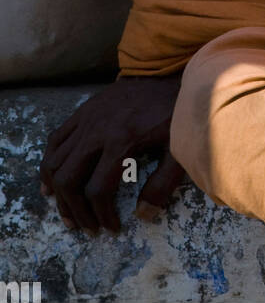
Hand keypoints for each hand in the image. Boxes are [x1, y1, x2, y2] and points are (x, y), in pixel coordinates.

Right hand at [39, 75, 185, 235]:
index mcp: (121, 141)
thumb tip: (143, 215)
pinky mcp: (83, 110)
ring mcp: (87, 118)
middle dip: (74, 210)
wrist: (169, 74)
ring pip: (56, 162)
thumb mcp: (178, 149)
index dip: (102, 215)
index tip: (111, 228)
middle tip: (86, 227)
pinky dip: (49, 164)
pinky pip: (56, 140)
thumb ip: (162, 184)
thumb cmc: (176, 114)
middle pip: (69, 179)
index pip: (98, 190)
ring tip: (67, 212)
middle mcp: (97, 130)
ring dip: (57, 192)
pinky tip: (51, 182)